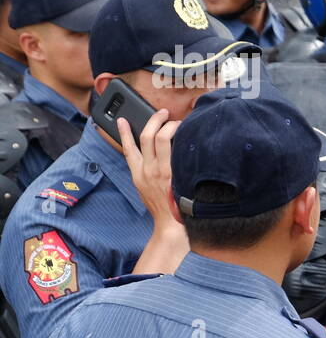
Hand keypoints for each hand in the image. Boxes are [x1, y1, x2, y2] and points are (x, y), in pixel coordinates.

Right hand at [119, 109, 180, 227]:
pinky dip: (183, 137)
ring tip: (178, 122)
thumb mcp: (146, 190)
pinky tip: (191, 134)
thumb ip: (147, 173)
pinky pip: (177, 148)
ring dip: (170, 125)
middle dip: (154, 120)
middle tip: (162, 113)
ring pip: (162, 137)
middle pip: (147, 136)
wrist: (171, 224)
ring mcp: (161, 170)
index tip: (122, 120)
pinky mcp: (175, 172)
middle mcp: (147, 170)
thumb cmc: (162, 207)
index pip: (128, 149)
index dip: (124, 132)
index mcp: (137, 174)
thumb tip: (154, 157)